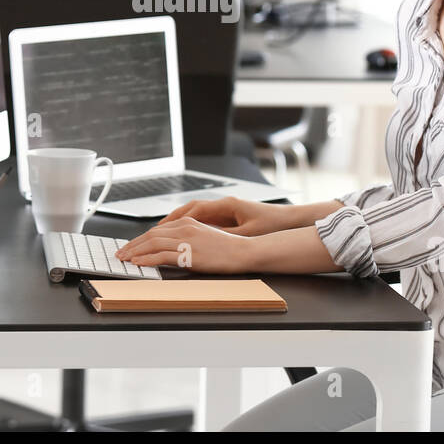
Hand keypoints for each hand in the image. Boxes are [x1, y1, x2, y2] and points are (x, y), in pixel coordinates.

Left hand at [115, 217, 256, 273]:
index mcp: (187, 222)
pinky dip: (146, 259)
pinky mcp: (189, 253)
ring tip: (124, 259)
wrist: (244, 251)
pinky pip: (161, 255)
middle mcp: (184, 228)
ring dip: (135, 252)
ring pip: (152, 244)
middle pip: (150, 235)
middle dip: (132, 245)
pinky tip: (138, 263)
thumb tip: (168, 247)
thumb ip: (186, 238)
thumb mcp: (203, 237)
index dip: (140, 239)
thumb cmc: (227, 248)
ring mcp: (186, 240)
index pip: (156, 230)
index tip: (130, 246)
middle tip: (120, 253)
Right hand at [156, 196, 297, 236]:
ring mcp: (227, 210)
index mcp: (227, 205)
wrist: (288, 220)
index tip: (161, 226)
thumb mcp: (247, 233)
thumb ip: (225, 235)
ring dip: (180, 223)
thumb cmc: (271, 224)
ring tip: (164, 234)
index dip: (176, 218)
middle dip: (172, 220)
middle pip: (191, 209)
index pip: (195, 208)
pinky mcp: (231, 217)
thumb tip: (205, 239)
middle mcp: (224, 204)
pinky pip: (206, 220)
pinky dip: (193, 227)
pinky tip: (185, 236)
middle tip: (155, 231)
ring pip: (197, 214)